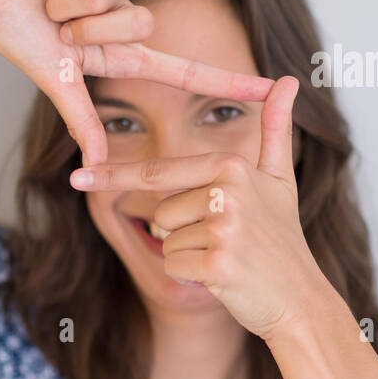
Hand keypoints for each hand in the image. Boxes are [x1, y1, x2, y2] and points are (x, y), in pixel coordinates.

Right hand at [0, 0, 274, 164]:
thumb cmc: (13, 31)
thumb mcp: (53, 79)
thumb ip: (80, 119)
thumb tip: (95, 163)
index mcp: (116, 55)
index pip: (183, 71)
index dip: (227, 80)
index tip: (272, 89)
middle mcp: (121, 21)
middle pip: (139, 26)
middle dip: (89, 27)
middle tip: (58, 24)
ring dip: (72, 1)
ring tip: (50, 0)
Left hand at [68, 75, 332, 338]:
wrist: (300, 298)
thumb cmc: (281, 238)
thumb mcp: (280, 179)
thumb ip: (276, 129)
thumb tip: (287, 79)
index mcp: (231, 166)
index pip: (157, 172)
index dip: (113, 175)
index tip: (77, 174)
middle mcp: (227, 191)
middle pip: (160, 212)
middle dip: (183, 232)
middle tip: (227, 241)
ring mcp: (224, 227)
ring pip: (165, 240)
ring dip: (189, 254)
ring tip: (228, 256)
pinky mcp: (218, 263)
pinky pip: (174, 265)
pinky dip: (192, 276)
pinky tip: (225, 276)